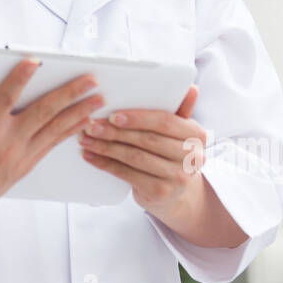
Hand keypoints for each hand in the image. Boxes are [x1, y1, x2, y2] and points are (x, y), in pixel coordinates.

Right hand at [0, 58, 104, 239]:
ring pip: (55, 129)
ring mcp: (20, 157)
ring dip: (78, 112)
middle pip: (44, 113)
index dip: (20, 79)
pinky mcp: (25, 167)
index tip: (34, 62)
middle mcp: (8, 146)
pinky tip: (82, 122)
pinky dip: (70, 131)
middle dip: (69, 93)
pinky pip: (52, 145)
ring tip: (97, 97)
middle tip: (90, 79)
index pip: (6, 100)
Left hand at [78, 85, 206, 222]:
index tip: (114, 115)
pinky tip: (91, 156)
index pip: (165, 122)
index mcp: (196, 135)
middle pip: (147, 140)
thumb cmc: (172, 154)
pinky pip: (127, 174)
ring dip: (106, 147)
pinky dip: (106, 164)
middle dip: (115, 132)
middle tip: (92, 125)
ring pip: (134, 157)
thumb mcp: (179, 132)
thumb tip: (191, 88)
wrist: (178, 194)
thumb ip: (181, 109)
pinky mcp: (160, 192)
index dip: (138, 118)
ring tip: (86, 139)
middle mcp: (192, 157)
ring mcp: (177, 177)